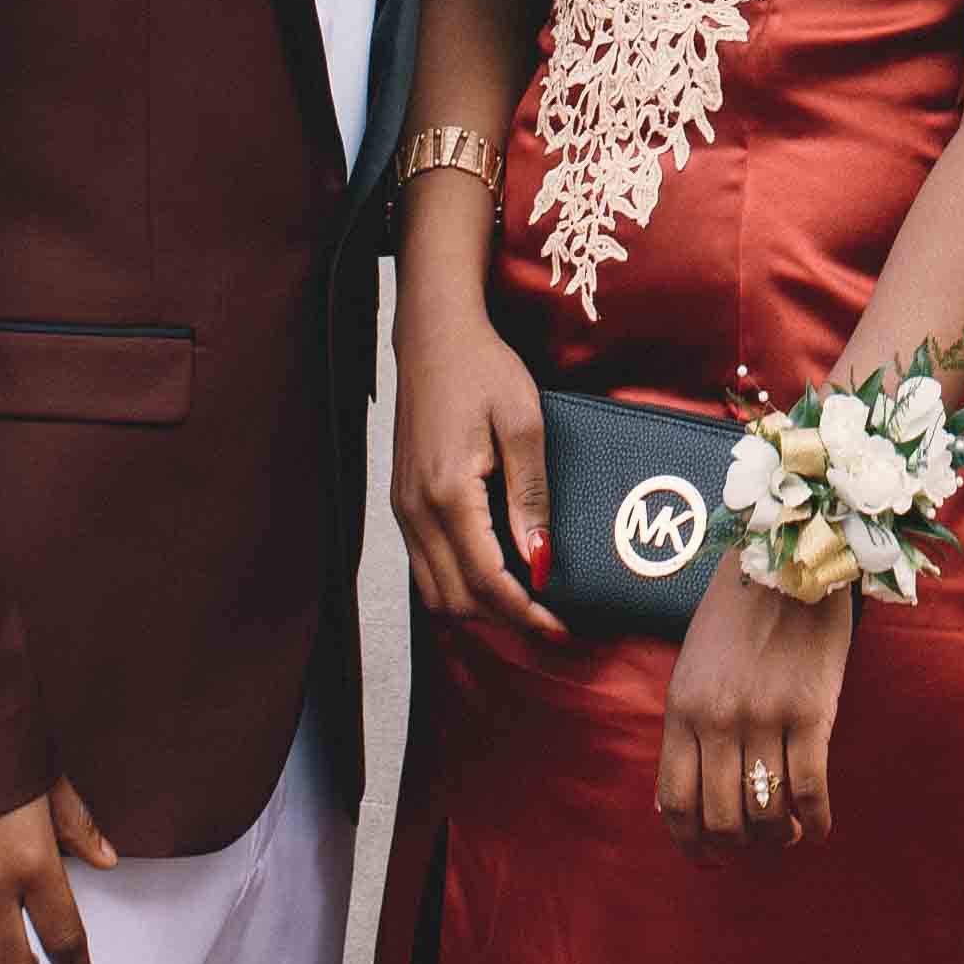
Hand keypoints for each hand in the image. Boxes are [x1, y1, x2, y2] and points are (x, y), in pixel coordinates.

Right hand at [391, 297, 564, 639]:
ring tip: (526, 601)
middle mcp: (415, 509)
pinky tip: (495, 572)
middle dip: (504, 618)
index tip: (560, 626)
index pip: (485, 579)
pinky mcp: (402, 502)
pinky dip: (459, 583)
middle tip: (551, 618)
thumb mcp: (524, 422)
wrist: (433, 338)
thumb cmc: (482, 369)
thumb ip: (530, 495)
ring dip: (479, 606)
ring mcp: (403, 508)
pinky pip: (425, 565)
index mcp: (447, 492)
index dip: (524, 612)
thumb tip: (540, 559)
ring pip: (435, 590)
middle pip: (456, 598)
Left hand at [656, 561, 855, 857]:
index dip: (690, 841)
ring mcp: (765, 717)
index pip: (675, 800)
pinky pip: (810, 789)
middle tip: (752, 843)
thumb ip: (686, 730)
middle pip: (721, 816)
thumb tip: (674, 804)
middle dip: (737, 843)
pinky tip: (817, 828)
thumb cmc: (739, 614)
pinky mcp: (812, 712)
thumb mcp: (693, 668)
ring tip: (784, 832)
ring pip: (765, 810)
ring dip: (775, 835)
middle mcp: (718, 719)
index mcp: (683, 709)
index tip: (706, 856)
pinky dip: (814, 821)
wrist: (790, 559)